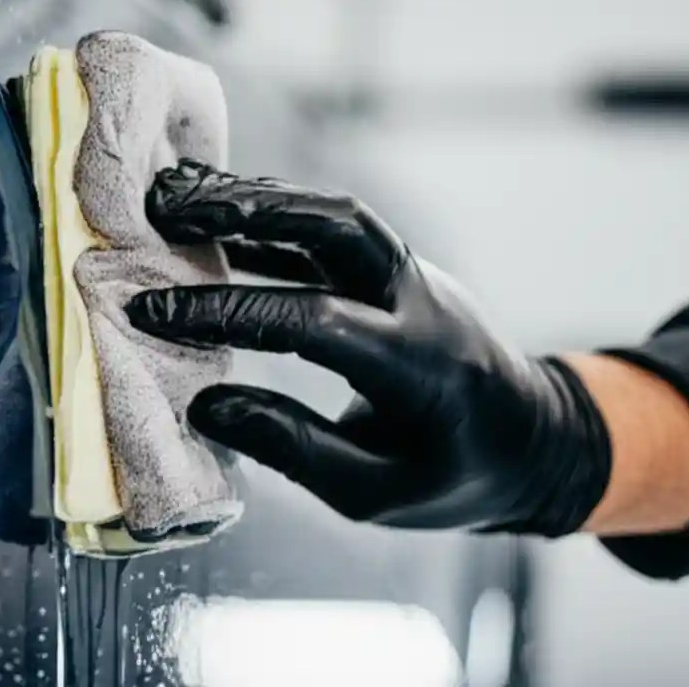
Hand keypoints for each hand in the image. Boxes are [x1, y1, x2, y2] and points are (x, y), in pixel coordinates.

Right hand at [126, 160, 610, 534]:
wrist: (532, 439)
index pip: (314, 322)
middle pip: (340, 226)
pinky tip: (212, 219)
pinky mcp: (397, 268)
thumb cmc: (451, 477)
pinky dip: (272, 219)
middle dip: (250, 207)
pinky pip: (333, 232)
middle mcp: (420, 301)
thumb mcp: (372, 493)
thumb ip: (292, 448)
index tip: (155, 314)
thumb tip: (207, 405)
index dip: (227, 314)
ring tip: (176, 196)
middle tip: (169, 207)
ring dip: (255, 197)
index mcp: (420, 367)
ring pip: (334, 213)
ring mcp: (413, 274)